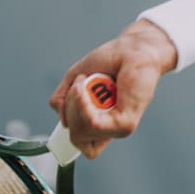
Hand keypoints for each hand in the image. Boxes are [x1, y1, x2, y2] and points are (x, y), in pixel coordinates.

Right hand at [48, 20, 178, 157]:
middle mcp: (111, 129)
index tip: (75, 99)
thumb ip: (61, 101)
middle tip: (79, 85)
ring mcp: (119, 128)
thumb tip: (63, 122)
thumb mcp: (75, 80)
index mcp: (102, 123)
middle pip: (76, 137)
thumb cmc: (111, 60)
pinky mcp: (126, 122)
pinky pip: (92, 124)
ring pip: (80, 132)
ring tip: (84, 81)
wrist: (133, 48)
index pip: (82, 146)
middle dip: (70, 109)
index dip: (71, 125)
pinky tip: (82, 86)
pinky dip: (82, 104)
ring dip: (75, 103)